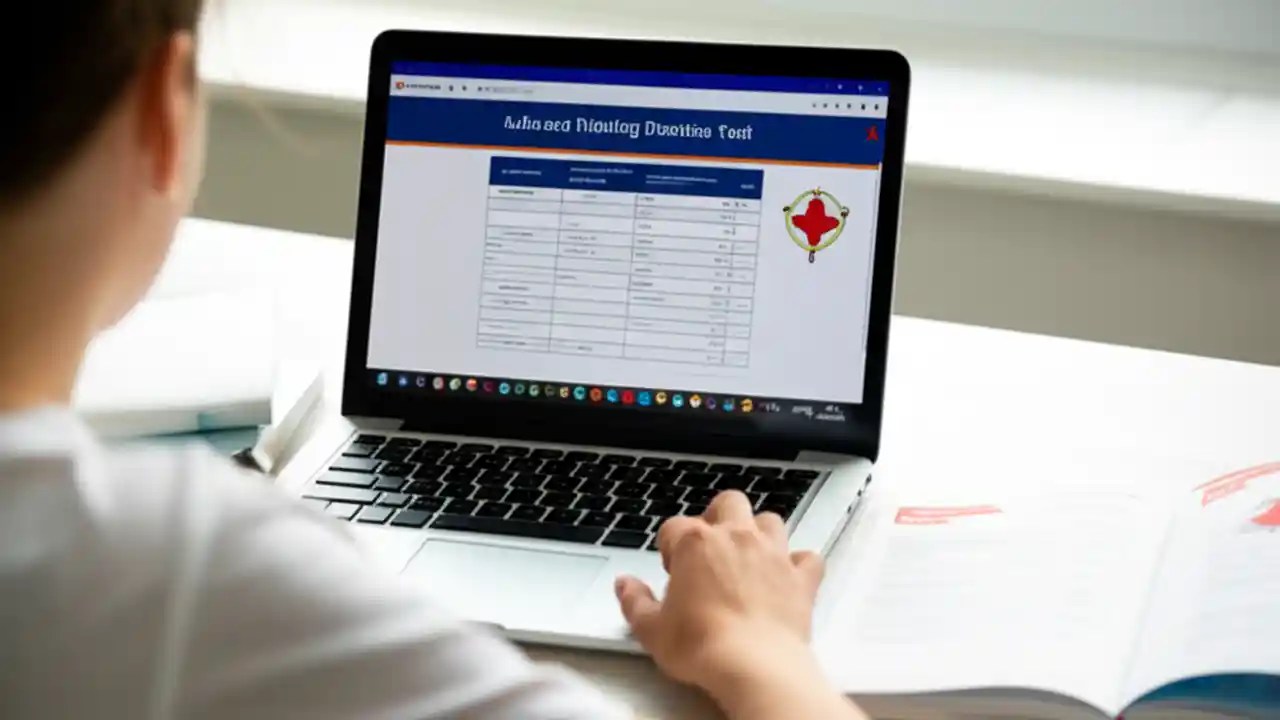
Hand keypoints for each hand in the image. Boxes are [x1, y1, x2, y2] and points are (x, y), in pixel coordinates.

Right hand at [614, 491, 827, 703]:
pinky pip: (808, 557)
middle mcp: (736, 538)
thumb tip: (624, 585)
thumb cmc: (702, 646)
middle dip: (718, 515)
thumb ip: (635, 601)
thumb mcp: (652, 629)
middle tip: (710, 543)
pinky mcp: (800, 579)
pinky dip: (800, 563)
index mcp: (695, 543)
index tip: (671, 569)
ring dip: (759, 531)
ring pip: (770, 520)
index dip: (669, 546)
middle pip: (729, 502)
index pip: (674, 526)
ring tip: (748, 554)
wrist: (754, 665)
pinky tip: (789, 575)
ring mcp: (773, 554)